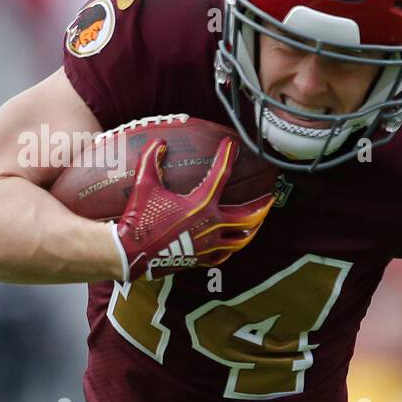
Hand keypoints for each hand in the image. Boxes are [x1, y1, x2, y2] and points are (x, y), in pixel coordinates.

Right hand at [111, 138, 274, 281]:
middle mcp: (211, 225)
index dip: (227, 156)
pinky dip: (233, 246)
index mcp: (200, 205)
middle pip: (248, 216)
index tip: (232, 145)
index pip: (221, 175)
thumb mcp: (144, 185)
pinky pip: (226, 254)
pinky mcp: (202, 259)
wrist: (131, 253)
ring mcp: (209, 245)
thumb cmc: (139, 218)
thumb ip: (151, 160)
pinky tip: (234, 241)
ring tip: (258, 221)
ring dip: (254, 228)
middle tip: (270, 197)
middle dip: (262, 206)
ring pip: (242, 239)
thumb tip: (160, 142)